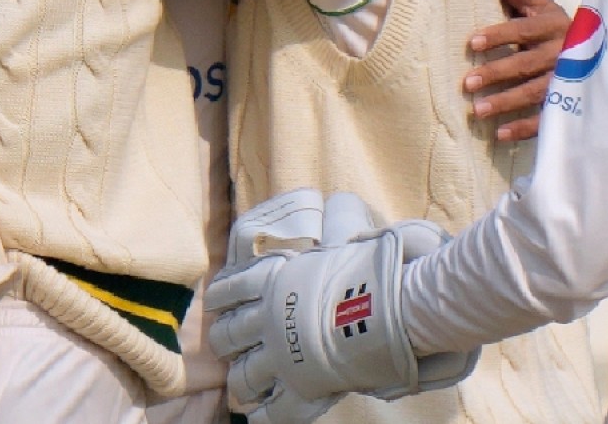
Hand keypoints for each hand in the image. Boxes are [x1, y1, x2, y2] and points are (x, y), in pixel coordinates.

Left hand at [207, 191, 475, 422]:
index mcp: (275, 280)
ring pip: (242, 375)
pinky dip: (263, 416)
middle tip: (228, 346)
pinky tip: (258, 418)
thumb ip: (336, 227)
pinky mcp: (300, 387)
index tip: (217, 302)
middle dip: (225, 342)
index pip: (231, 288)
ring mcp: (280, 356)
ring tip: (243, 386)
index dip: (221, 297)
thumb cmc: (374, 269)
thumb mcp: (347, 238)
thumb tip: (341, 204)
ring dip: (241, 381)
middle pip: (228, 334)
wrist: (390, 306)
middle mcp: (269, 319)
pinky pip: (272, 410)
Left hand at [463, 0, 566, 141]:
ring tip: (477, 110)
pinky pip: (548, 118)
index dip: (499, 35)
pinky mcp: (570, 104)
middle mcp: (564, 54)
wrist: (601, 52)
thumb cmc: (558, 27)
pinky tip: (500, 134)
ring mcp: (569, 81)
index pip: (524, 30)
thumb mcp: (544, 7)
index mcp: (556, 26)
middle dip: (497, 73)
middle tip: (467, 82)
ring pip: (536, 92)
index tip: (472, 43)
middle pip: (527, 64)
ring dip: (506, 102)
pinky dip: (525, 128)